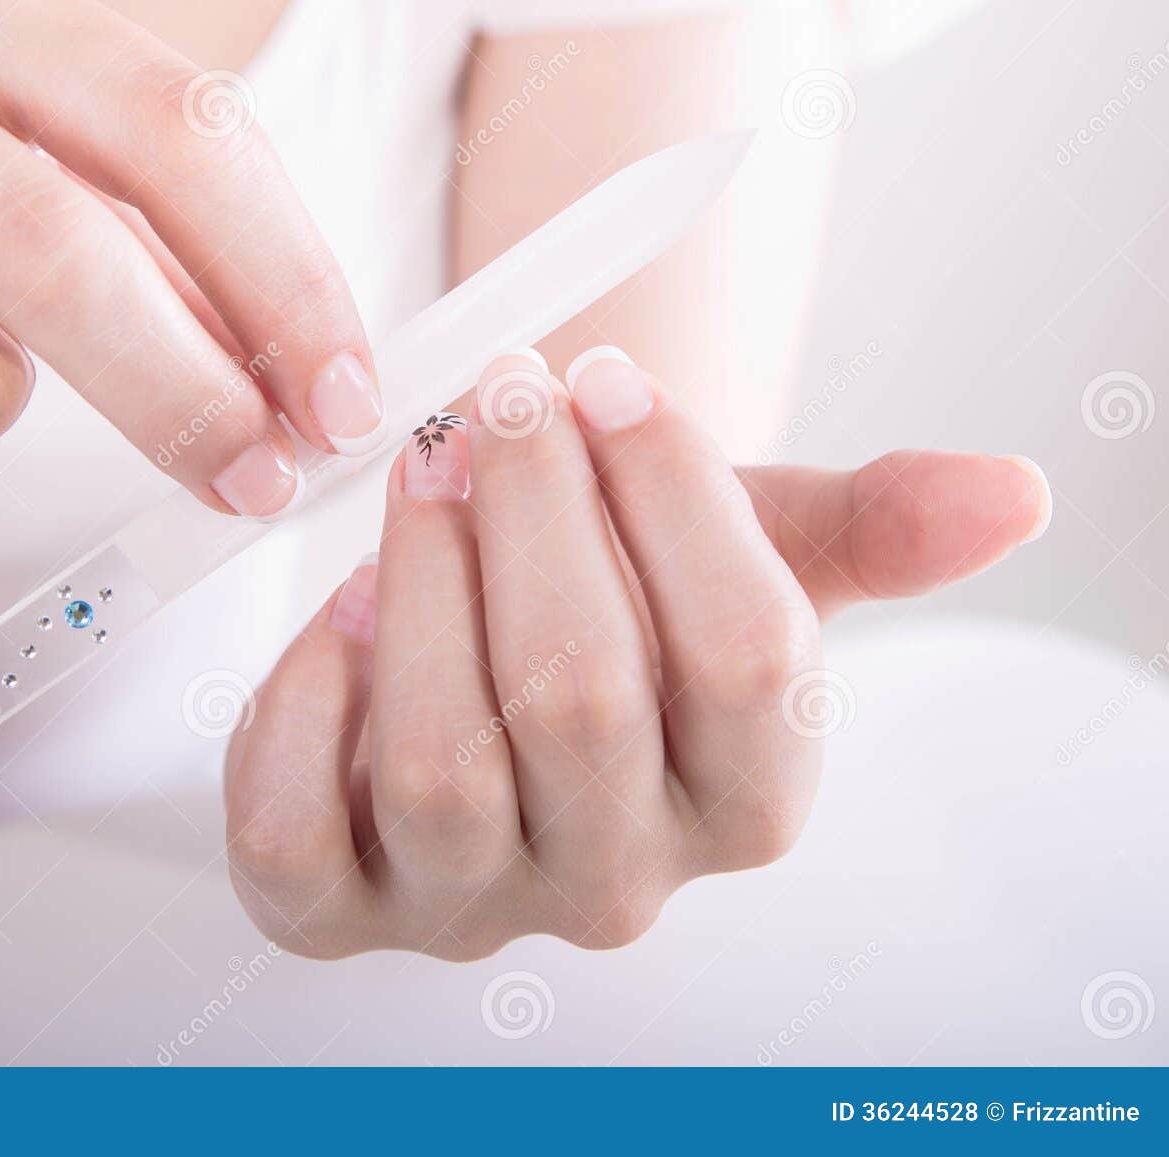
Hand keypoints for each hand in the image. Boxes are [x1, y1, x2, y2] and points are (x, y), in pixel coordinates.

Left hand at [224, 348, 1048, 958]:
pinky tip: (337, 616)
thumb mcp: (749, 549)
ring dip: (423, 582)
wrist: (497, 652)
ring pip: (441, 763)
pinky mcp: (332, 908)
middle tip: (500, 395)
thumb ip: (872, 529)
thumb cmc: (628, 595)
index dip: (674, 494)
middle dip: (535, 511)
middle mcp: (615, 880)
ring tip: (422, 474)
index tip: (604, 376)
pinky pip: (297, 840)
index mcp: (745, 803)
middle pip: (584, 699)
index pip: (749, 660)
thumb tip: (1015, 492)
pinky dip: (302, 709)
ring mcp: (466, 904)